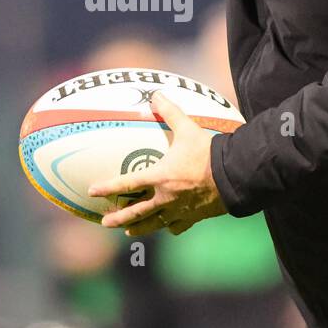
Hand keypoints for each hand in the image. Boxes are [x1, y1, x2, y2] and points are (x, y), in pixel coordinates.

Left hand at [88, 91, 226, 236]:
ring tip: (130, 232)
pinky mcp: (194, 217)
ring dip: (140, 228)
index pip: (127, 184)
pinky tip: (168, 228)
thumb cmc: (208, 152)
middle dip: (119, 219)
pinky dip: (170, 227)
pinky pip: (178, 226)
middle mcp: (166, 198)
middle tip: (105, 223)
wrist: (234, 176)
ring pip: (155, 224)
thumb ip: (170, 112)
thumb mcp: (188, 128)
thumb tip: (156, 95)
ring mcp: (180, 211)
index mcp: (160, 177)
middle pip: (137, 213)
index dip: (108, 187)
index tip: (92, 191)